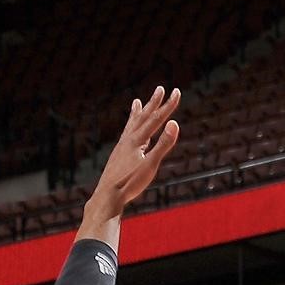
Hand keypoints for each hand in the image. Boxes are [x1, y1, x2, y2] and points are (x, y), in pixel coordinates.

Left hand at [90, 87, 180, 215]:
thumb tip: (174, 123)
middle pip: (143, 117)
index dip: (168, 105)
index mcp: (137, 140)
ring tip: (137, 102)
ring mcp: (121, 147)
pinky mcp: (118, 156)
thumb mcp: (150, 165)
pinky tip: (129, 132)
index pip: (156, 119)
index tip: (177, 91)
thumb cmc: (130, 183)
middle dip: (154, 103)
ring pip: (132, 125)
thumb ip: (163, 144)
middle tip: (160, 88)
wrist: (107, 196)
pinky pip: (125, 135)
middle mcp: (128, 139)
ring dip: (138, 112)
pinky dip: (129, 128)